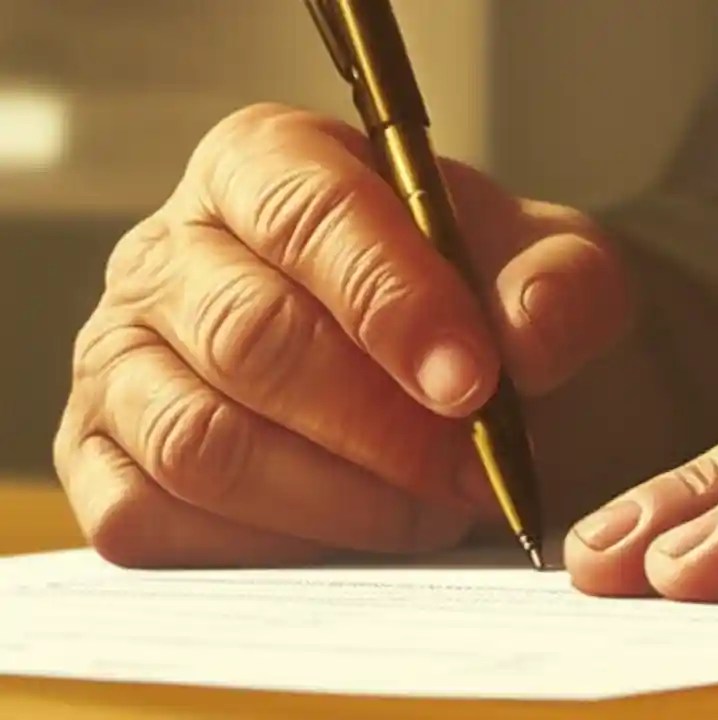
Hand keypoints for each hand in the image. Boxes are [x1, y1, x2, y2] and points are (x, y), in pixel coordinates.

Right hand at [54, 103, 629, 566]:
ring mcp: (122, 360)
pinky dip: (265, 546)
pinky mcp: (103, 459)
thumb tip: (527, 333)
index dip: (389, 300)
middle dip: (380, 424)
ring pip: (199, 442)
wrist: (441, 370)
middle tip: (474, 469)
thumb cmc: (473, 300)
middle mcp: (173, 254)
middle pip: (250, 336)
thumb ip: (561, 283)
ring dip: (336, 497)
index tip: (470, 380)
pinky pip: (147, 520)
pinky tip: (350, 535)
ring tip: (431, 509)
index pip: (307, 213)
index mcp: (267, 163)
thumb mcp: (548, 269)